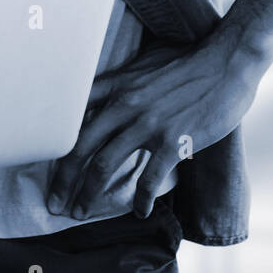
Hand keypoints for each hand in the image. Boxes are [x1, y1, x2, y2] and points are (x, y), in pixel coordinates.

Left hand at [47, 28, 261, 220]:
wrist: (226, 62)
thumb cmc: (188, 60)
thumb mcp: (145, 64)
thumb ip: (123, 81)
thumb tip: (107, 94)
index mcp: (116, 85)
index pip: (72, 115)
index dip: (55, 143)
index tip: (46, 164)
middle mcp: (125, 105)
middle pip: (80, 146)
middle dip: (63, 179)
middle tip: (54, 201)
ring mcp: (147, 124)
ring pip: (104, 165)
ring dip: (88, 194)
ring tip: (80, 212)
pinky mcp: (172, 141)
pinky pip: (148, 179)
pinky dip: (141, 200)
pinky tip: (139, 211)